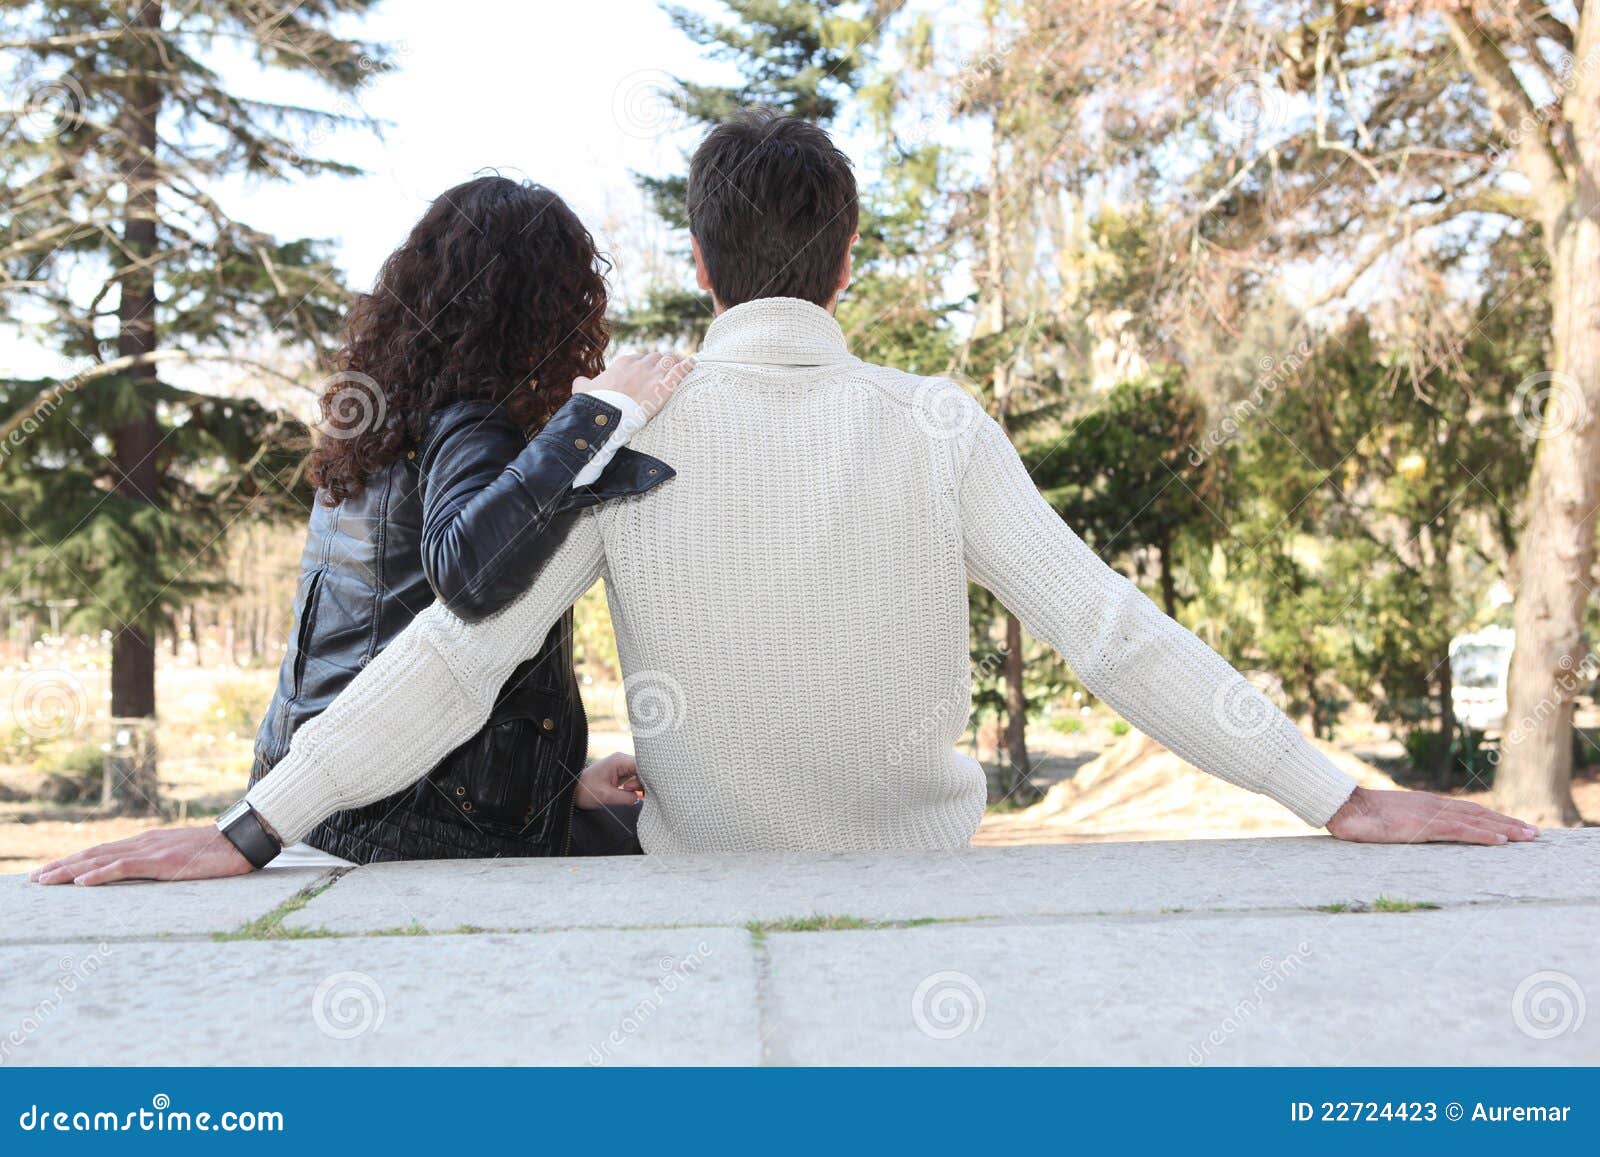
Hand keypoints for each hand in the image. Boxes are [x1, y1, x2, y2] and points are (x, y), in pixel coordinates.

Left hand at [29, 826, 256, 885]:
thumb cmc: (218, 852)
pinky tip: (80, 882)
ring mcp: (151, 850)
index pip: (103, 852)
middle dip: (62, 865)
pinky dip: (99, 874)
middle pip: (94, 854)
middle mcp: (143, 843)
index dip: (75, 860)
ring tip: (46, 880)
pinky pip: (123, 868)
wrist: (241, 841)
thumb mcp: (183, 856)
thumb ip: (162, 861)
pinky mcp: (161, 861)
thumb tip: (147, 873)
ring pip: (101, 859)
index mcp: (148, 843)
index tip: (52, 870)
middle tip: (35, 878)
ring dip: (70, 870)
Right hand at [572, 351, 694, 419]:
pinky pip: (680, 371)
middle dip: (662, 362)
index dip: (646, 363)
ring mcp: (653, 375)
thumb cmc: (595, 404)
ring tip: (683, 364)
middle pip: (656, 358)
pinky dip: (687, 366)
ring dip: (676, 362)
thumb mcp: (583, 390)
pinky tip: (693, 364)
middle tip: (668, 367)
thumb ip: (583, 383)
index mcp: (623, 363)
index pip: (639, 358)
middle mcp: (639, 365)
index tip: (649, 368)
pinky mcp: (664, 387)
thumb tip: (580, 381)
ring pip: (669, 361)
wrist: (606, 415)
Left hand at [574, 752, 643, 809]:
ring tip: (627, 793)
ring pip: (640, 775)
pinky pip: (634, 778)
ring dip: (639, 786)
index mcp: (619, 760)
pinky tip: (629, 794)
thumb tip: (641, 798)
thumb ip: (627, 798)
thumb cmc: (586, 791)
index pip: (643, 765)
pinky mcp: (620, 774)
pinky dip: (635, 787)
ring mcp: (621, 766)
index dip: (649, 778)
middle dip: (643, 783)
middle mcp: (622, 760)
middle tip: (633, 793)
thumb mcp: (607, 796)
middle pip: (644, 769)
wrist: (572, 791)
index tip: (647, 791)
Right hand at [1326, 786, 1538, 845]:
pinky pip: (1461, 831)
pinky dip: (1483, 835)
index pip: (1467, 811)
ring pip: (1477, 820)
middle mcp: (1434, 806)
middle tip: (1534, 833)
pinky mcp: (1425, 826)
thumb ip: (1405, 826)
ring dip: (1506, 828)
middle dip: (1508, 823)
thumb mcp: (1389, 822)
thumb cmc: (1360, 817)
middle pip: (1479, 814)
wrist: (1344, 807)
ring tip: (1529, 836)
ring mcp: (1431, 814)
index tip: (1512, 826)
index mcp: (1426, 806)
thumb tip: (1409, 834)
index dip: (1492, 818)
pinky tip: (1501, 841)